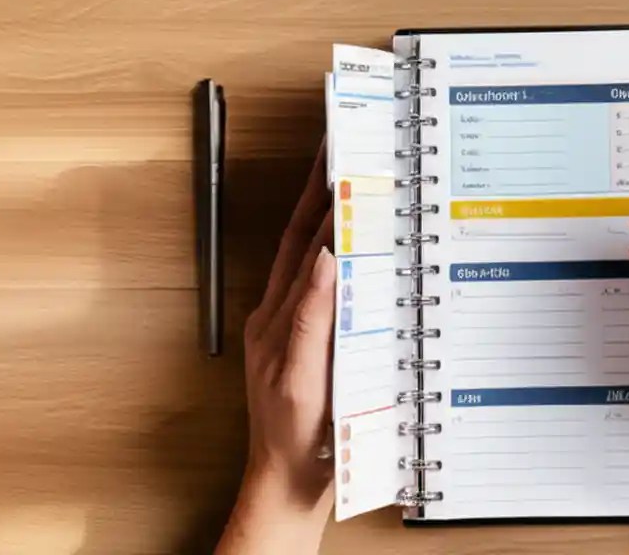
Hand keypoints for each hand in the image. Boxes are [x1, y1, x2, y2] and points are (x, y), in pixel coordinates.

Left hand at [218, 150, 334, 554]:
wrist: (288, 480)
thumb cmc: (295, 437)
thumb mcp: (303, 379)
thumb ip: (311, 319)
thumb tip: (326, 261)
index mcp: (278, 318)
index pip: (305, 246)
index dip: (321, 201)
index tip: (337, 159)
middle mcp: (281, 315)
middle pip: (303, 240)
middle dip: (319, 191)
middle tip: (338, 149)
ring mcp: (291, 327)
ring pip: (310, 258)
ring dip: (326, 215)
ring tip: (343, 177)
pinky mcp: (306, 342)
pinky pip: (321, 284)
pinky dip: (336, 252)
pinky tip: (351, 241)